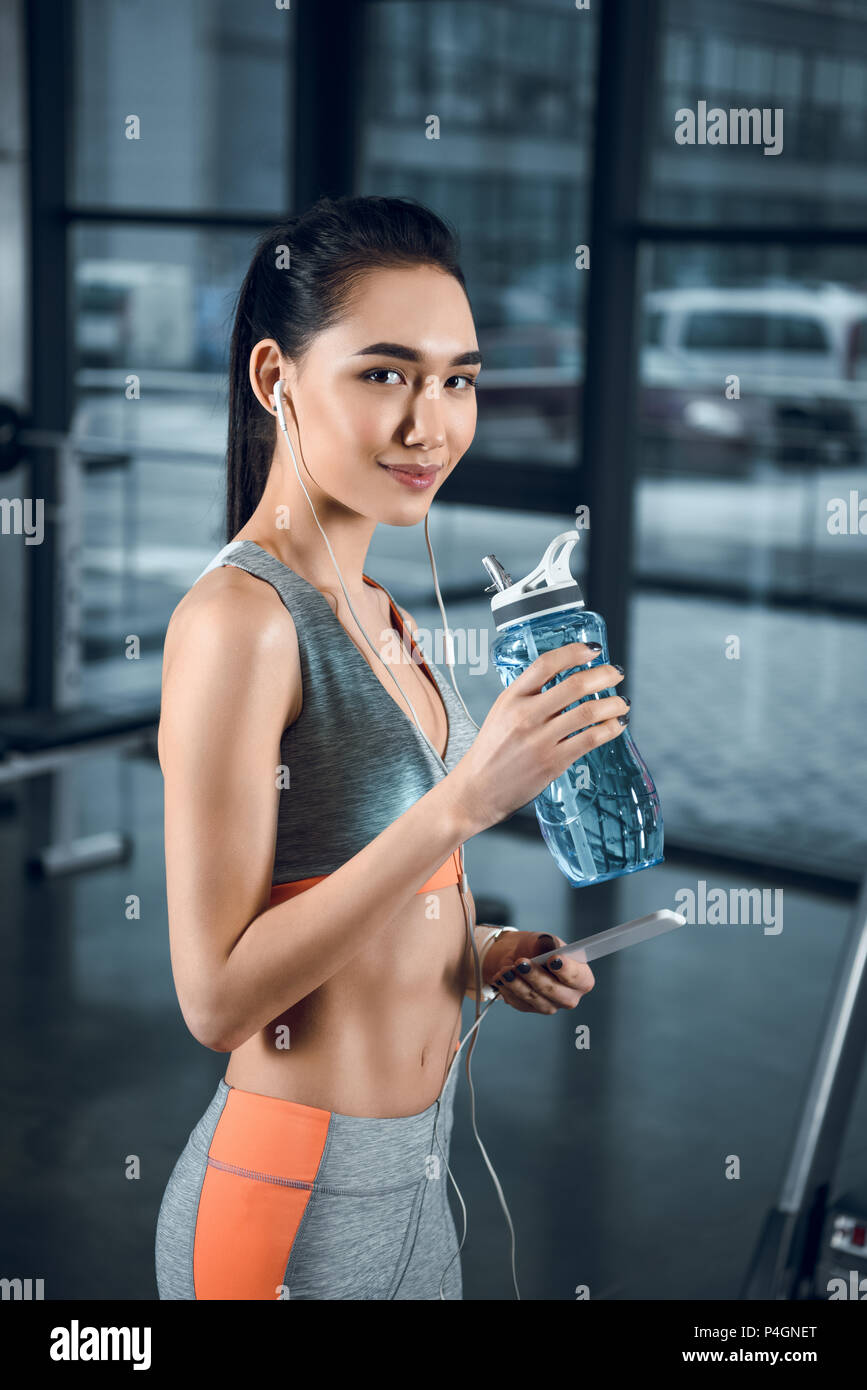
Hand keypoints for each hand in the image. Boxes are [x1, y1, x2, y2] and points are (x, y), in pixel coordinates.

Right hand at [445, 642, 628, 835]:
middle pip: (574, 685)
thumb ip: (529, 697)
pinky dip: (609, 729)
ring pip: (587, 712)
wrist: (476, 790)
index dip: (573, 652)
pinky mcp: (552, 762)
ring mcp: (540, 740)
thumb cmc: (491, 751)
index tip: (593, 650)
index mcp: (511, 697)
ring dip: (613, 704)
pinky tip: (616, 725)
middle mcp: (525, 715)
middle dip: (603, 675)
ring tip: (622, 702)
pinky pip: (590, 739)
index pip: (545, 664)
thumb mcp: (502, 713)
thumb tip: (566, 682)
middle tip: (616, 673)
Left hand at [484, 931, 593, 1014]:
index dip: (566, 969)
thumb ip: (548, 944)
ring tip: (504, 970)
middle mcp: (569, 996)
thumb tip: (548, 948)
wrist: (519, 954)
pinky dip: (508, 989)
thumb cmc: (538, 947)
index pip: (578, 978)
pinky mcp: (532, 1009)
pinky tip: (500, 977)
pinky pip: (520, 1003)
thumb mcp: (545, 940)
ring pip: (534, 998)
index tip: (554, 959)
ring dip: (517, 984)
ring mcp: (551, 1005)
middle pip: (554, 991)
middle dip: (535, 977)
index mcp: (581, 977)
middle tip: (520, 963)